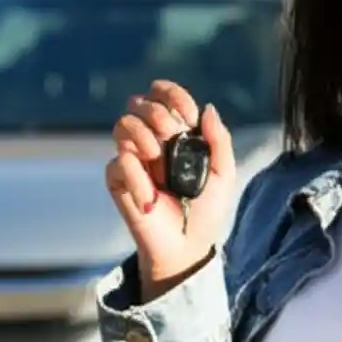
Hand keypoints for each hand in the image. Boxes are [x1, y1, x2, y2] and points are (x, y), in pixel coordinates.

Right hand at [105, 80, 236, 298]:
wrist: (187, 246)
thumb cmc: (205, 211)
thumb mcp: (224, 174)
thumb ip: (220, 140)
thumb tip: (208, 108)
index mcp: (177, 134)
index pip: (165, 96)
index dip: (173, 95)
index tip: (188, 114)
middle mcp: (152, 141)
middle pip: (140, 103)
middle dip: (157, 112)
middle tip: (171, 133)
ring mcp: (134, 159)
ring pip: (122, 124)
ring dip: (140, 132)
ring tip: (155, 155)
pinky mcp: (119, 180)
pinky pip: (118, 163)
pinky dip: (135, 176)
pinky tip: (150, 197)